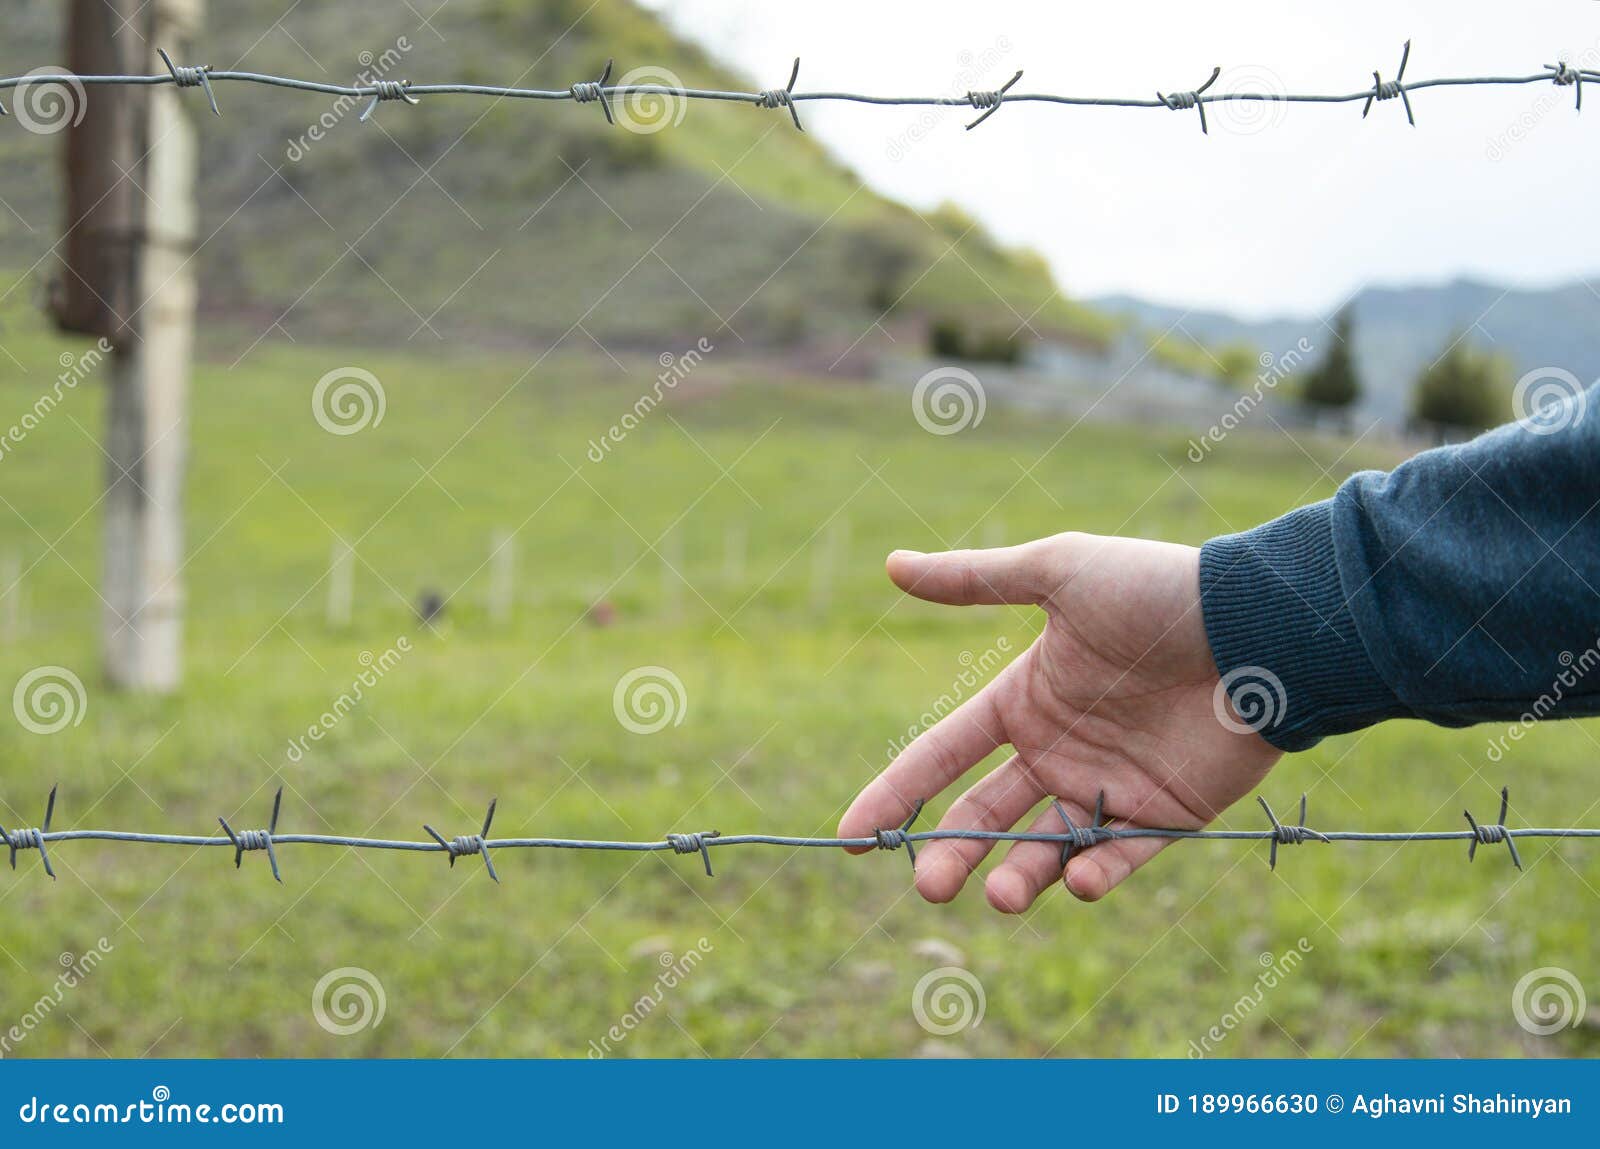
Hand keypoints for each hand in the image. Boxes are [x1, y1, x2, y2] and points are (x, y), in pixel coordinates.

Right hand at [838, 532, 1282, 910]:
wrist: (1258, 628)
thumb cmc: (1155, 594)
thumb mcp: (1057, 573)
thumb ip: (974, 579)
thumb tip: (890, 566)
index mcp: (1025, 699)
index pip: (942, 754)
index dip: (895, 793)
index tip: (851, 837)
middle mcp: (1058, 749)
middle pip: (984, 816)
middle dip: (950, 855)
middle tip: (931, 886)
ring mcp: (1110, 786)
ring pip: (1045, 850)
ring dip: (1016, 879)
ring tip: (1000, 896)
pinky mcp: (1165, 815)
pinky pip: (1119, 857)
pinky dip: (1093, 875)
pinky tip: (1077, 879)